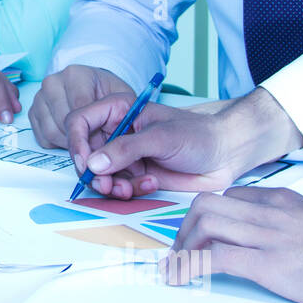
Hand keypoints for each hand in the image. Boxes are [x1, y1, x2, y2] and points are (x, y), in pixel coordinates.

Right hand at [28, 65, 132, 148]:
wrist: (95, 88)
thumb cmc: (108, 94)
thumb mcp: (123, 100)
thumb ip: (119, 118)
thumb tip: (107, 150)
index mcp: (76, 75)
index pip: (78, 111)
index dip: (91, 136)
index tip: (100, 151)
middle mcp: (53, 82)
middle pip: (63, 123)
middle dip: (82, 140)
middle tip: (97, 146)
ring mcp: (40, 97)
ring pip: (51, 133)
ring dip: (69, 143)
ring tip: (85, 140)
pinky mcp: (32, 111)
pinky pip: (42, 138)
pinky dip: (58, 143)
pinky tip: (71, 136)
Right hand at [65, 87, 302, 197]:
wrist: (226, 156)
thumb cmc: (198, 135)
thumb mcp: (160, 137)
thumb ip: (125, 149)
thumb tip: (94, 163)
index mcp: (118, 112)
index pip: (81, 121)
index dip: (76, 142)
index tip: (84, 162)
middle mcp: (118, 133)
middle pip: (86, 152)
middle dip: (93, 171)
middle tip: (104, 185)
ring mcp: (126, 156)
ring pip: (100, 174)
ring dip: (110, 185)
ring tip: (126, 189)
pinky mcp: (135, 176)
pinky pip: (118, 187)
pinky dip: (128, 190)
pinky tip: (149, 184)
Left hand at [161, 185, 302, 302]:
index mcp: (284, 201)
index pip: (230, 197)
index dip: (207, 216)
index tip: (200, 236)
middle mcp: (269, 213)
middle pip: (205, 204)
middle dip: (184, 228)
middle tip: (180, 253)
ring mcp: (267, 237)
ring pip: (204, 223)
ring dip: (183, 246)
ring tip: (177, 268)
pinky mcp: (269, 264)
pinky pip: (215, 258)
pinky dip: (190, 268)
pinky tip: (181, 280)